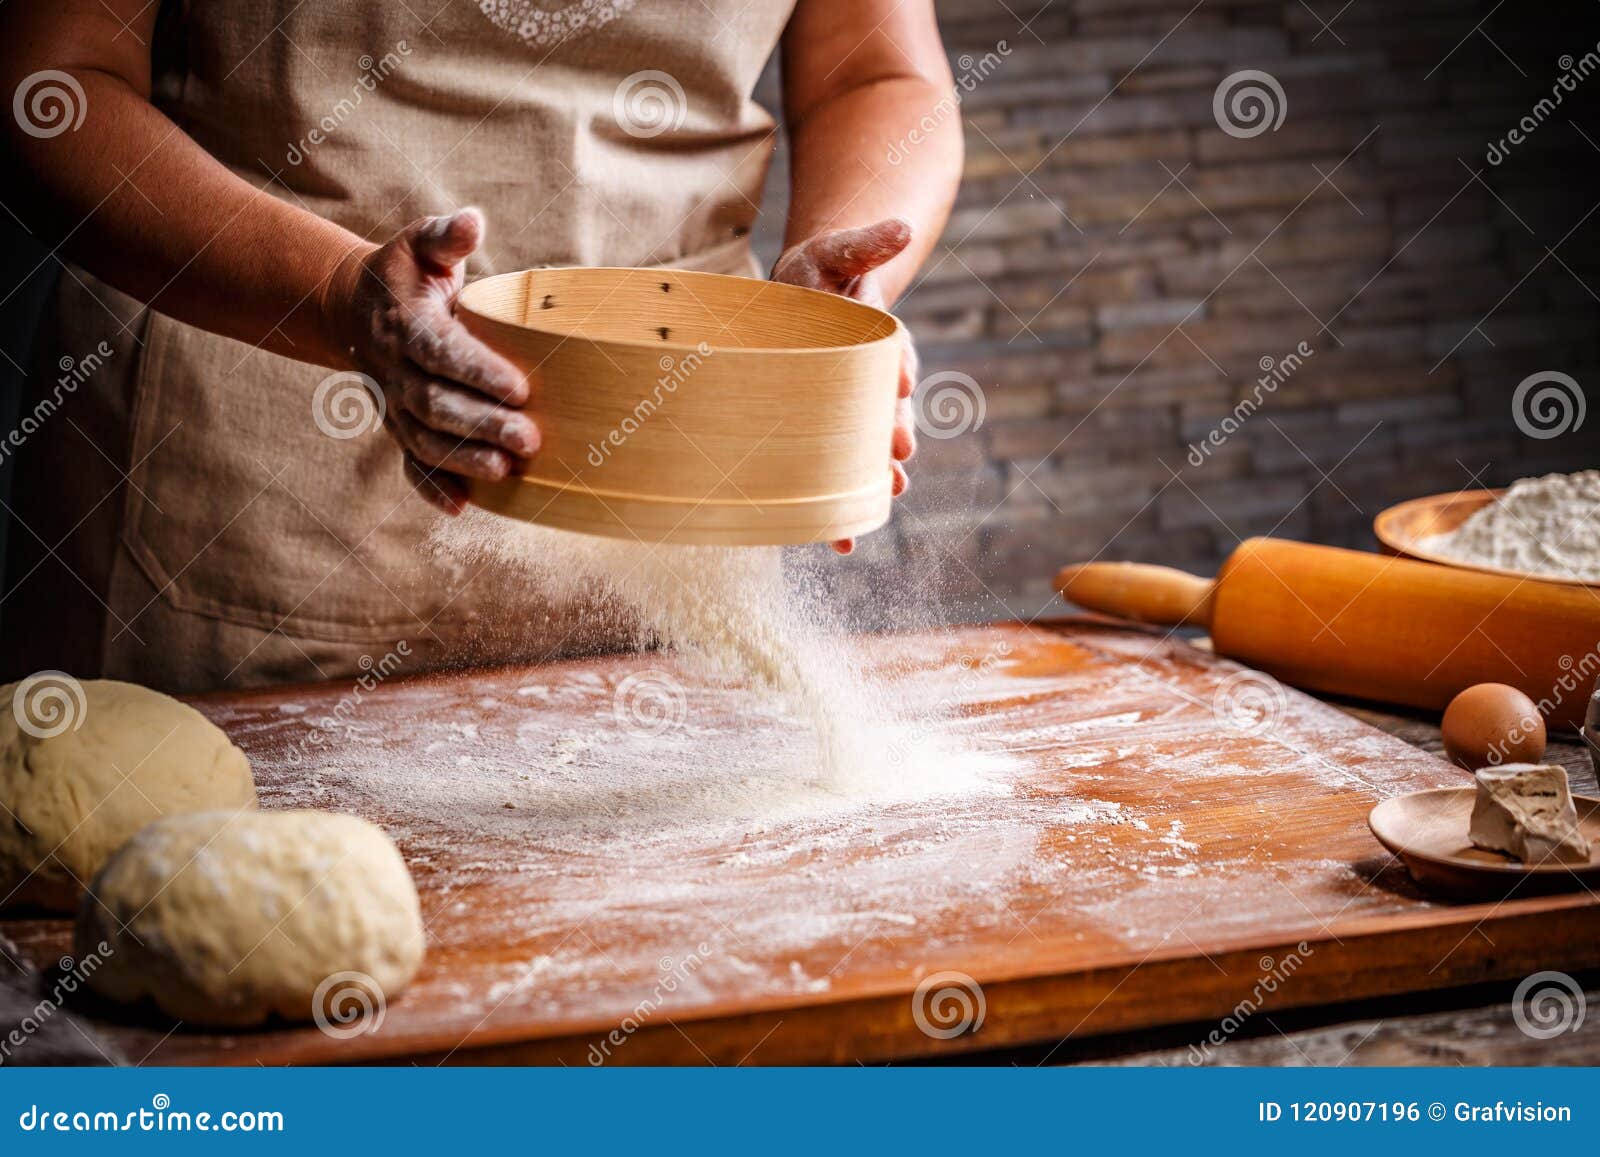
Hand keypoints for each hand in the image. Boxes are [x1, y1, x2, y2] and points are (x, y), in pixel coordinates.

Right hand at [319, 208, 538, 513]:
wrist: (351, 309)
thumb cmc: (404, 274)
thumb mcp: (418, 244)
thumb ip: (444, 235)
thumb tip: (472, 221)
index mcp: (407, 325)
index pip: (441, 351)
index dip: (478, 371)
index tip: (520, 387)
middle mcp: (396, 370)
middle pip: (437, 404)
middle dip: (483, 424)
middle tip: (530, 440)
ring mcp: (395, 404)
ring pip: (425, 440)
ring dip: (464, 460)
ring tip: (505, 472)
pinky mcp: (399, 427)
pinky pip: (409, 463)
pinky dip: (430, 488)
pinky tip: (461, 508)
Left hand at [772, 217, 918, 553]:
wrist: (807, 303)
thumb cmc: (819, 276)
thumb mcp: (837, 251)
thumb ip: (866, 243)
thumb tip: (900, 227)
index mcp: (876, 337)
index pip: (890, 349)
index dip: (895, 361)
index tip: (900, 375)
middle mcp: (872, 382)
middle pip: (886, 407)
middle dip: (891, 428)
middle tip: (898, 448)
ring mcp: (854, 414)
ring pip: (869, 448)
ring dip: (878, 474)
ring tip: (890, 494)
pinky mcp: (829, 439)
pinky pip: (837, 476)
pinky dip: (839, 512)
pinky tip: (840, 544)